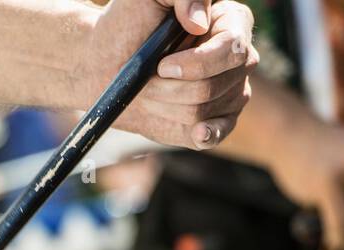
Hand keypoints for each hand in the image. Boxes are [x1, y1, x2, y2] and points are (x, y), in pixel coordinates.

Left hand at [85, 0, 257, 149]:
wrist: (106, 64)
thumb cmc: (128, 25)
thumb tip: (200, 21)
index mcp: (231, 21)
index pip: (232, 49)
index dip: (196, 64)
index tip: (161, 66)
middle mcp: (237, 57)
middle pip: (215, 85)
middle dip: (171, 88)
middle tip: (146, 80)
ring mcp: (230, 89)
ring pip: (204, 110)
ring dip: (166, 105)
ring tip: (149, 91)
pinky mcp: (215, 118)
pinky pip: (219, 133)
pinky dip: (205, 135)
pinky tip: (196, 132)